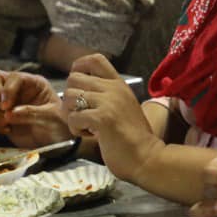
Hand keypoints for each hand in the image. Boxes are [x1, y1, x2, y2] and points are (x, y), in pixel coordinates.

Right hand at [0, 70, 68, 147]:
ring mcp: (7, 100)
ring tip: (6, 125)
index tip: (7, 106)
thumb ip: (32, 113)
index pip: (13, 77)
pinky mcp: (0, 114)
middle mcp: (18, 88)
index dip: (7, 89)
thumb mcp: (52, 117)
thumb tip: (9, 113)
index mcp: (34, 83)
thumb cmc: (61, 125)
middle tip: (2, 110)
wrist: (58, 142)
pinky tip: (7, 130)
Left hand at [62, 54, 154, 179]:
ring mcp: (109, 102)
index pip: (95, 59)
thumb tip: (79, 93)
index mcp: (119, 85)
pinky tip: (90, 135)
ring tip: (85, 126)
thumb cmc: (133, 138)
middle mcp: (114, 89)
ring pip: (69, 97)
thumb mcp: (122, 107)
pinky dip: (76, 129)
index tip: (79, 86)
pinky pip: (74, 117)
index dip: (79, 67)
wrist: (147, 157)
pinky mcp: (103, 118)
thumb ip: (106, 96)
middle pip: (74, 78)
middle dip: (69, 98)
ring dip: (71, 114)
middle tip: (80, 114)